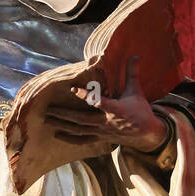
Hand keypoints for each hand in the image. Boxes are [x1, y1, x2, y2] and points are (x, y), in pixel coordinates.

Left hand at [45, 55, 170, 154]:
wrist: (148, 135)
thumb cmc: (141, 110)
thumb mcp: (136, 91)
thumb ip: (131, 73)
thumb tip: (135, 54)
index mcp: (116, 109)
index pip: (99, 102)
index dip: (86, 96)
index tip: (73, 89)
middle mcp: (106, 122)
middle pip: (82, 119)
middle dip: (64, 115)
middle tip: (48, 109)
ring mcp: (102, 132)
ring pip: (79, 130)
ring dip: (62, 125)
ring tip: (47, 120)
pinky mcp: (100, 138)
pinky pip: (83, 141)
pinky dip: (70, 139)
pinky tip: (57, 135)